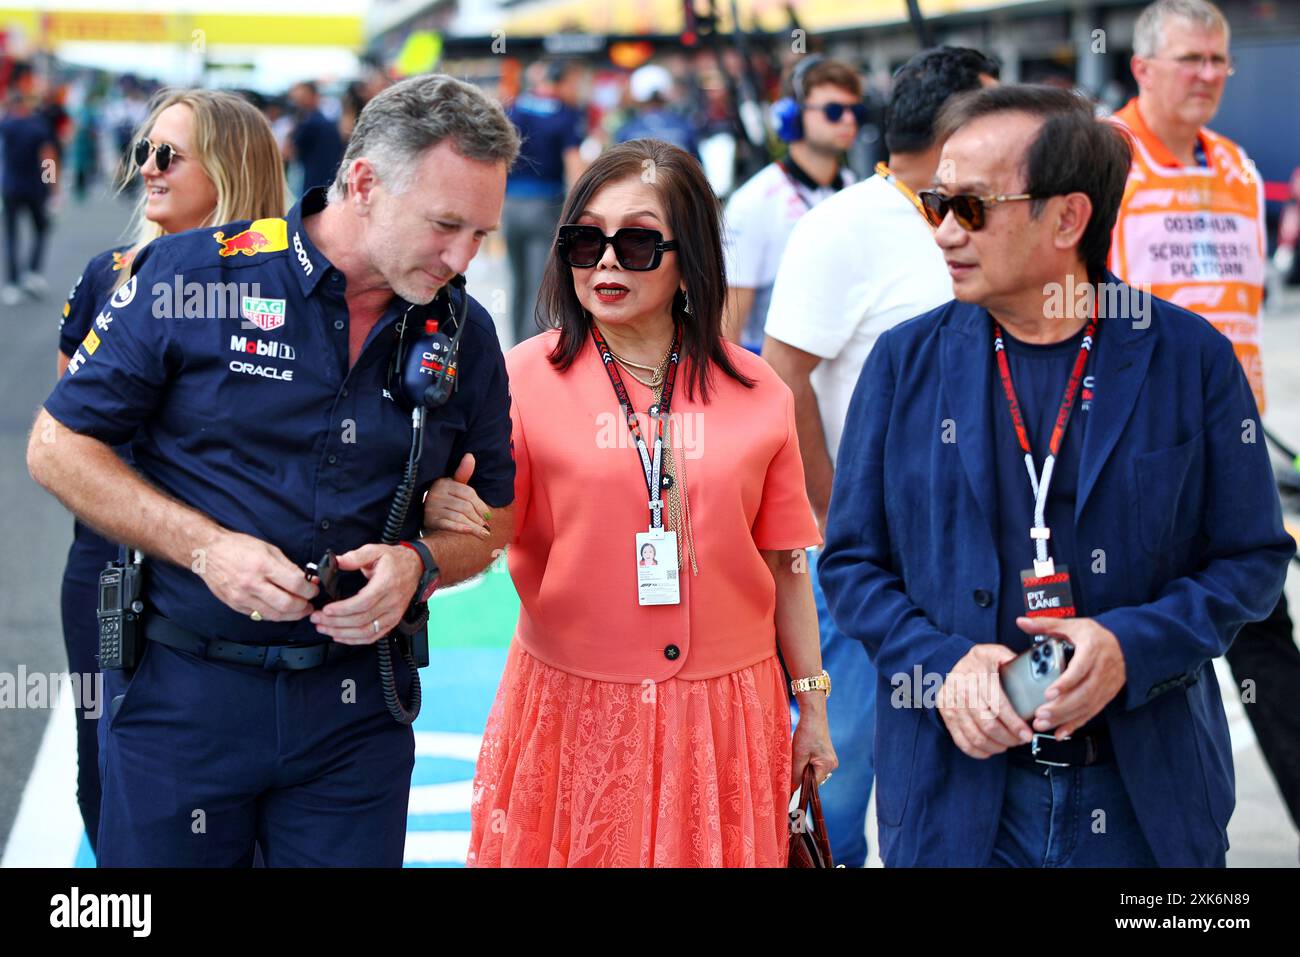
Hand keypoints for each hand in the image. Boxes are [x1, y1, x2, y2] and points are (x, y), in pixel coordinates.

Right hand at [198, 530, 317, 620]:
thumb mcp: (268, 549)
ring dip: (291, 615)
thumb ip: (289, 567)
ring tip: (299, 610)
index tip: (313, 590)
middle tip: (309, 604)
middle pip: (286, 604)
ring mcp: (242, 597)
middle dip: (303, 607)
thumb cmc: (238, 547)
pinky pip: (260, 616)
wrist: (208, 553)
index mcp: (263, 566)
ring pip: (274, 615)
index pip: (295, 585)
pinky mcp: (235, 605)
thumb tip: (307, 580)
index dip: (310, 590)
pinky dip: (274, 615)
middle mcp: (252, 584)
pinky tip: (281, 610)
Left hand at [310, 543, 422, 644]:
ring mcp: (393, 614)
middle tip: (317, 619)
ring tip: (324, 628)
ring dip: (342, 633)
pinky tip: (340, 636)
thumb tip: (337, 561)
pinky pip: (373, 636)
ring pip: (366, 631)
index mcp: (386, 584)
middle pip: (361, 619)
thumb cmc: (396, 561)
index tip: (326, 610)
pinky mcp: (392, 622)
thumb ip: (355, 556)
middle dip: (336, 622)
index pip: (363, 603)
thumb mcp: (376, 551)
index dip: (343, 609)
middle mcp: (391, 602)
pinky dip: (355, 640)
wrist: (416, 568)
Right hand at [422, 453, 489, 537]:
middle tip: (486, 527)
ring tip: (483, 533)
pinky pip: (448, 525)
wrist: (425, 512)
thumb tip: (470, 456)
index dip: (481, 506)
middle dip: (478, 518)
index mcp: (445, 483)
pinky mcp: (431, 520)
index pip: (468, 494)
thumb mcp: (454, 484)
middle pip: (465, 507)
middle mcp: (437, 494)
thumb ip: (463, 473)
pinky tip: (469, 531)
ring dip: (473, 526)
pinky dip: (460, 528)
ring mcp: (433, 508)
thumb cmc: (446, 497)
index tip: (488, 516)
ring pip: (459, 517)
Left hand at [790, 697, 837, 791]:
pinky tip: (803, 751)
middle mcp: (832, 764)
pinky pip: (815, 763)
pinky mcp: (826, 753)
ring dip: (804, 767)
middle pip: (814, 778)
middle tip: (795, 762)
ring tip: (799, 754)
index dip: (802, 784)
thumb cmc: (807, 734)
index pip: (813, 784)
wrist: (813, 715)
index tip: (791, 782)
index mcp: (827, 766)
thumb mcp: (799, 755)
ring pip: (814, 770)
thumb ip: (796, 774)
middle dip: (803, 774)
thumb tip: (793, 789)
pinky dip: (807, 761)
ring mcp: (830, 758)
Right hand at [938, 644, 1033, 758]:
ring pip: (976, 737)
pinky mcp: (948, 718)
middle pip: (988, 725)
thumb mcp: (993, 652)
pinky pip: (962, 741)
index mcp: (979, 677)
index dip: (1014, 724)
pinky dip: (978, 751)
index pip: (998, 706)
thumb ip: (1012, 660)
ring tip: (1008, 744)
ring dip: (996, 746)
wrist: (946, 663)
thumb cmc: (975, 661)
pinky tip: (990, 749)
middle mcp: (964, 693)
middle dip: (1009, 738)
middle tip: (1020, 740)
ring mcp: (954, 707)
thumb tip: (1034, 669)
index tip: (1027, 734)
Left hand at [1017, 616, 1125, 738]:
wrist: (1126, 645)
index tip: (1049, 693)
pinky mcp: (1106, 696)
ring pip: (1087, 706)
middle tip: (1040, 714)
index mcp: (1093, 649)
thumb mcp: (1072, 625)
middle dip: (1061, 707)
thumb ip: (1046, 624)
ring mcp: (1106, 685)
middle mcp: (1102, 669)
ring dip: (1065, 718)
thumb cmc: (1095, 636)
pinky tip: (1060, 732)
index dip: (1065, 683)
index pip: (1080, 669)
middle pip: (1083, 693)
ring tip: (1044, 723)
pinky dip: (1076, 724)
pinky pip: (1091, 712)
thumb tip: (1022, 622)